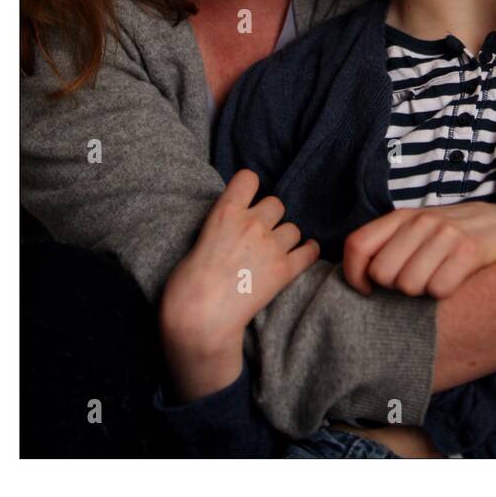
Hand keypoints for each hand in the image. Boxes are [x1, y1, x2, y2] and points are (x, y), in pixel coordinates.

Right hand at [159, 169, 319, 400]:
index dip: (250, 188)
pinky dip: (307, 253)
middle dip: (270, 217)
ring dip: (286, 238)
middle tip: (260, 235)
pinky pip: (308, 252)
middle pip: (276, 204)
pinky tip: (302, 256)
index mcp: (225, 212)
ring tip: (274, 252)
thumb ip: (222, 226)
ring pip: (293, 228)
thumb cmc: (187, 285)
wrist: (200, 318)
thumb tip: (232, 227)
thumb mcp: (198, 240)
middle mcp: (252, 223)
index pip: (248, 178)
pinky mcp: (284, 270)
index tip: (249, 199)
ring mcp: (271, 246)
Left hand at [343, 202, 495, 299]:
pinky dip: (448, 295)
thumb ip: (394, 247)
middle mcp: (423, 220)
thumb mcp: (426, 235)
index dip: (354, 275)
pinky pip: (440, 288)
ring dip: (425, 295)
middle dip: (397, 291)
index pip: (357, 245)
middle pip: (382, 273)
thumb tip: (359, 276)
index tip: (369, 293)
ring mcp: (447, 232)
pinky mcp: (472, 248)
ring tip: (444, 282)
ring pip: (409, 285)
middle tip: (422, 286)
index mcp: (405, 217)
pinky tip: (462, 284)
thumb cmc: (465, 240)